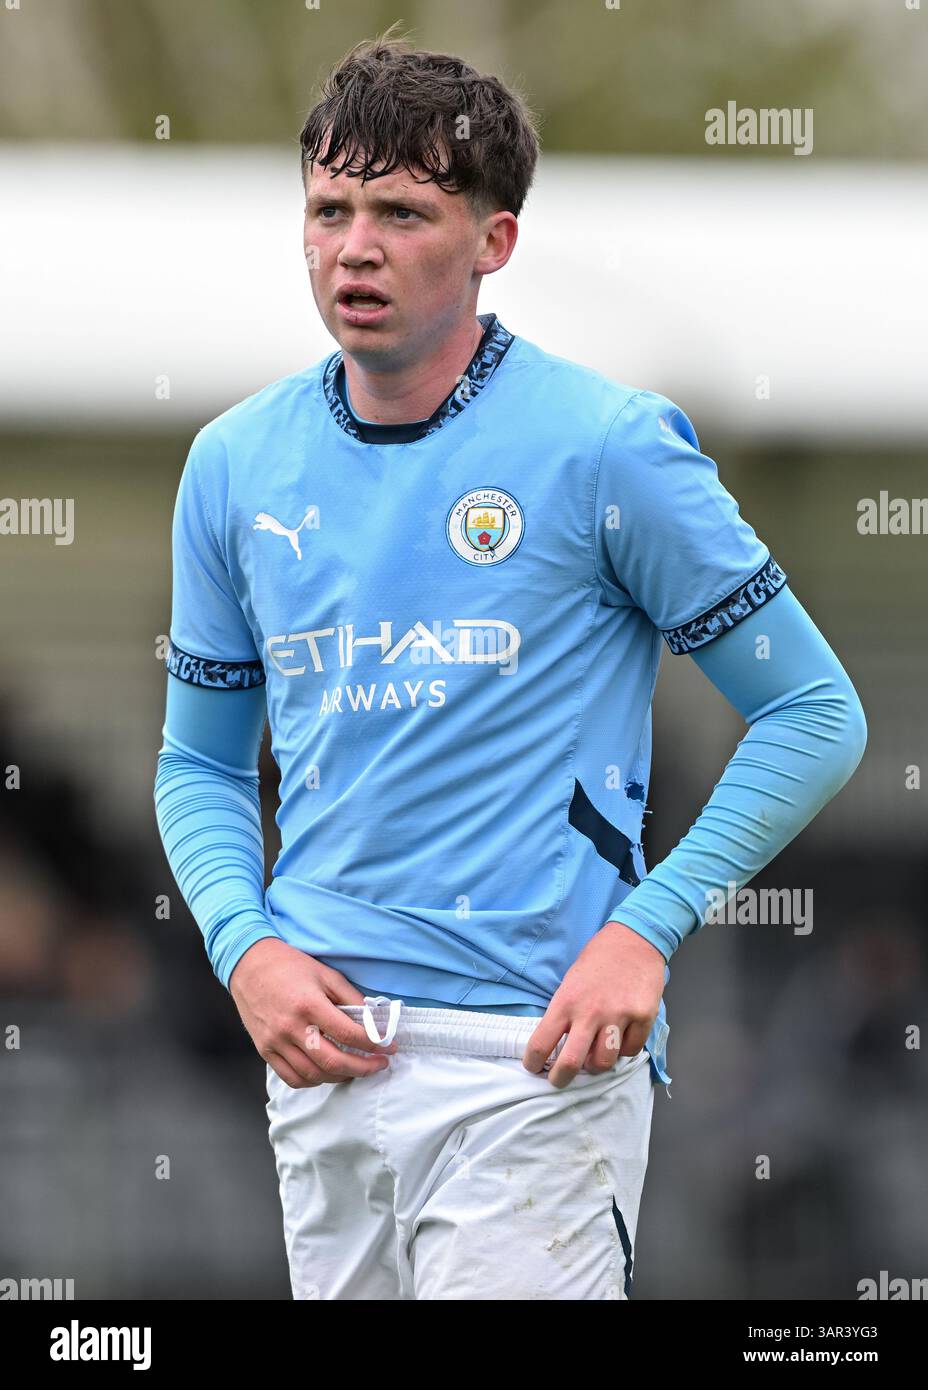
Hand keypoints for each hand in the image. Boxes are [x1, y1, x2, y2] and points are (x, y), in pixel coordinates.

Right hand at [228, 937, 397, 1087]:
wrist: (249, 964)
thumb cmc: (290, 966)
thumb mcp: (326, 974)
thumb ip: (351, 998)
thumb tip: (373, 1021)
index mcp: (309, 1004)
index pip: (348, 1034)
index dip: (373, 1045)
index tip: (389, 1048)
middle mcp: (291, 1027)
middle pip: (332, 1061)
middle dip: (362, 1068)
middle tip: (378, 1066)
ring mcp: (276, 1042)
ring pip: (313, 1074)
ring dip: (340, 1077)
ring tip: (355, 1069)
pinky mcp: (265, 1050)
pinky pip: (291, 1078)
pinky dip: (312, 1081)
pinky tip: (326, 1073)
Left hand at [522, 921, 666, 1088]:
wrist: (635, 939)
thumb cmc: (598, 960)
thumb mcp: (570, 982)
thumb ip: (565, 1012)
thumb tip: (557, 1044)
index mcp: (566, 1001)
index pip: (541, 1043)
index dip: (533, 1062)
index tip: (534, 1067)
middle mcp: (591, 1012)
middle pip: (571, 1063)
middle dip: (561, 1079)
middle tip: (559, 1080)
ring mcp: (618, 1016)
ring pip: (603, 1063)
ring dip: (596, 1064)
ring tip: (594, 1055)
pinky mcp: (642, 1018)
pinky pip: (630, 1051)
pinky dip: (623, 1050)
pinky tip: (620, 1037)